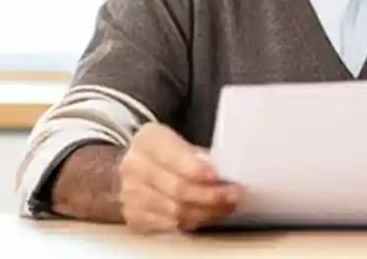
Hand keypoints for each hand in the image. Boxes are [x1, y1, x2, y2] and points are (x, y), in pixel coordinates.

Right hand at [117, 123, 243, 232]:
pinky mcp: (135, 217)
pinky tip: (208, 214)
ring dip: (207, 211)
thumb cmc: (163, 152)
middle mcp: (134, 167)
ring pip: (175, 212)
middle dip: (211, 195)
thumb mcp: (179, 140)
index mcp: (148, 141)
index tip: (219, 176)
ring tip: (227, 206)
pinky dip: (193, 221)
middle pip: (177, 189)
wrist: (133, 168)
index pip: (173, 157)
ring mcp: (131, 195)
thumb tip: (224, 170)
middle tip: (235, 194)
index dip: (197, 169)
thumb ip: (197, 154)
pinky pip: (169, 226)